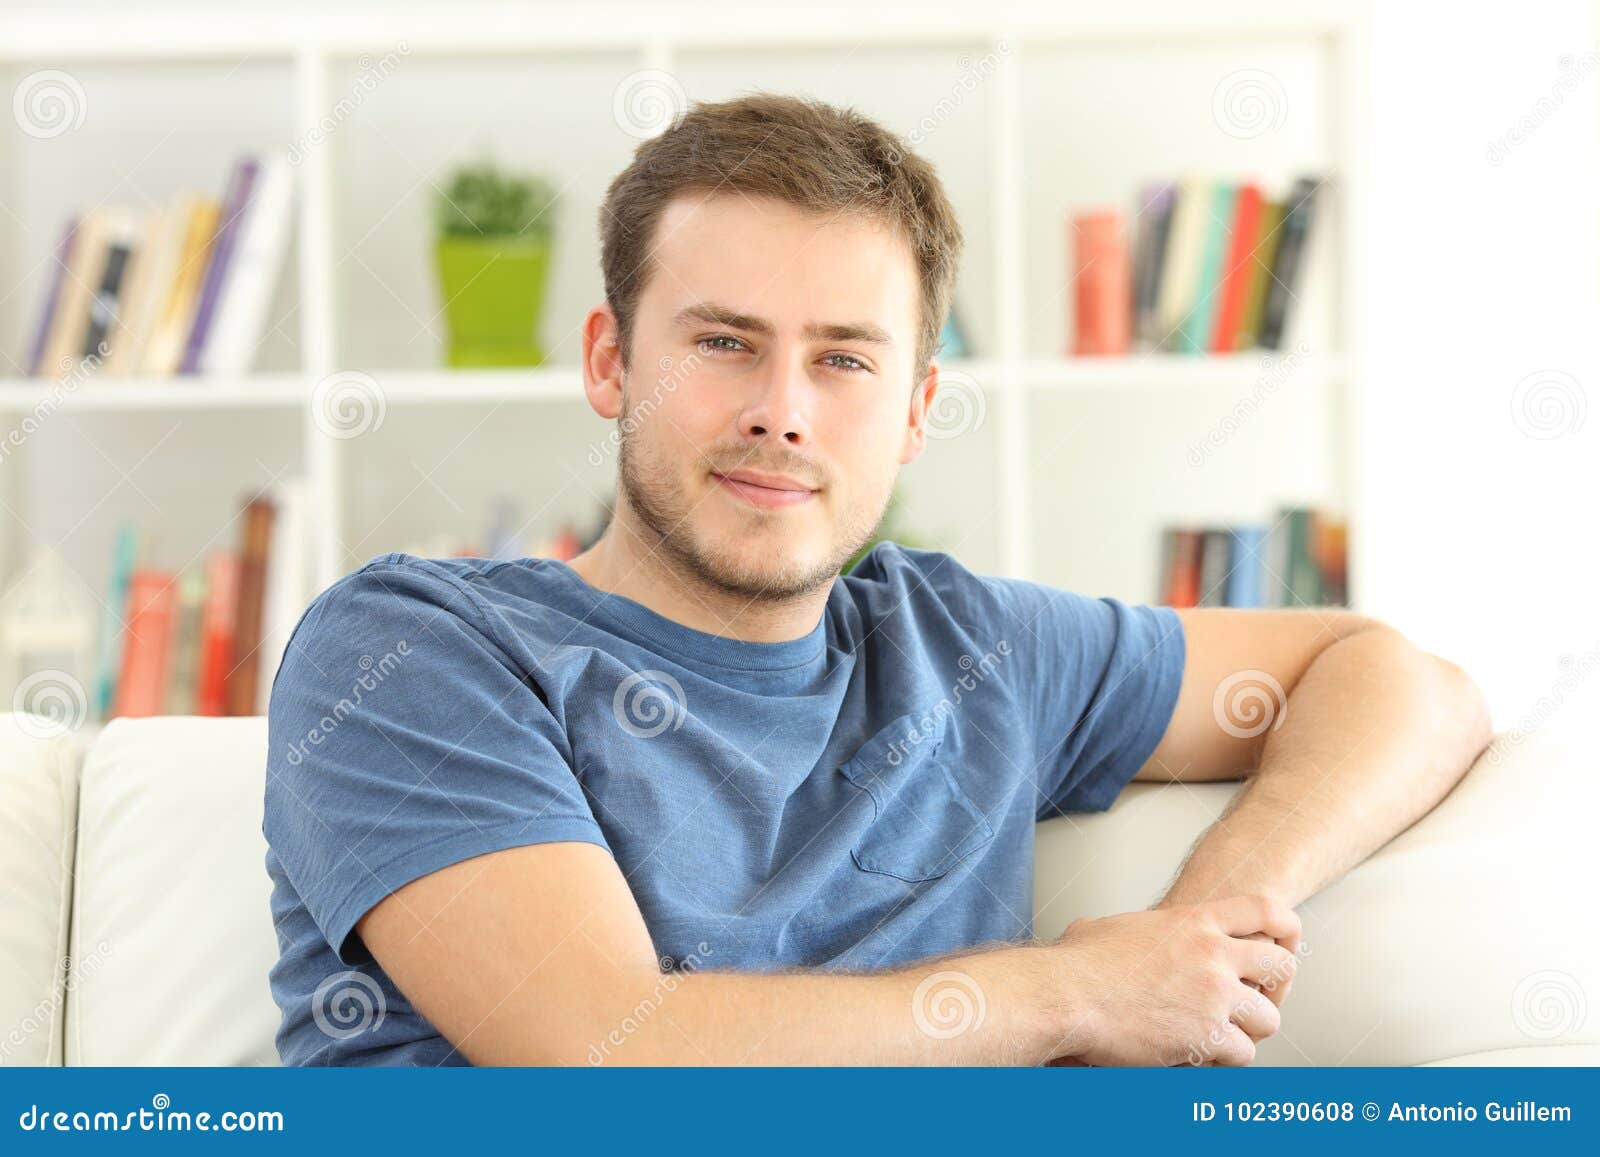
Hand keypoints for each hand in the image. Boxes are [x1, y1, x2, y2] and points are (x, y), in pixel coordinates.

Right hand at [1042, 894, 1299, 1066]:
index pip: (1265, 910)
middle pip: (1281, 965)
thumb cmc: (1076, 965)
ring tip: (1223, 1036)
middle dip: (1274, 988)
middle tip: (1253, 1002)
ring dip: (1249, 1031)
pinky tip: (1202, 1056)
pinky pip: (1243, 1054)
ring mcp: (1214, 995)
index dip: (1282, 929)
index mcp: (1193, 920)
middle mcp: (1212, 954)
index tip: (1280, 946)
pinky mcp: (1207, 1035)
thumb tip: (1106, 934)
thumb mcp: (1110, 927)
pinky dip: (1226, 1060)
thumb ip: (1134, 930)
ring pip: (1268, 1018)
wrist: (1065, 996)